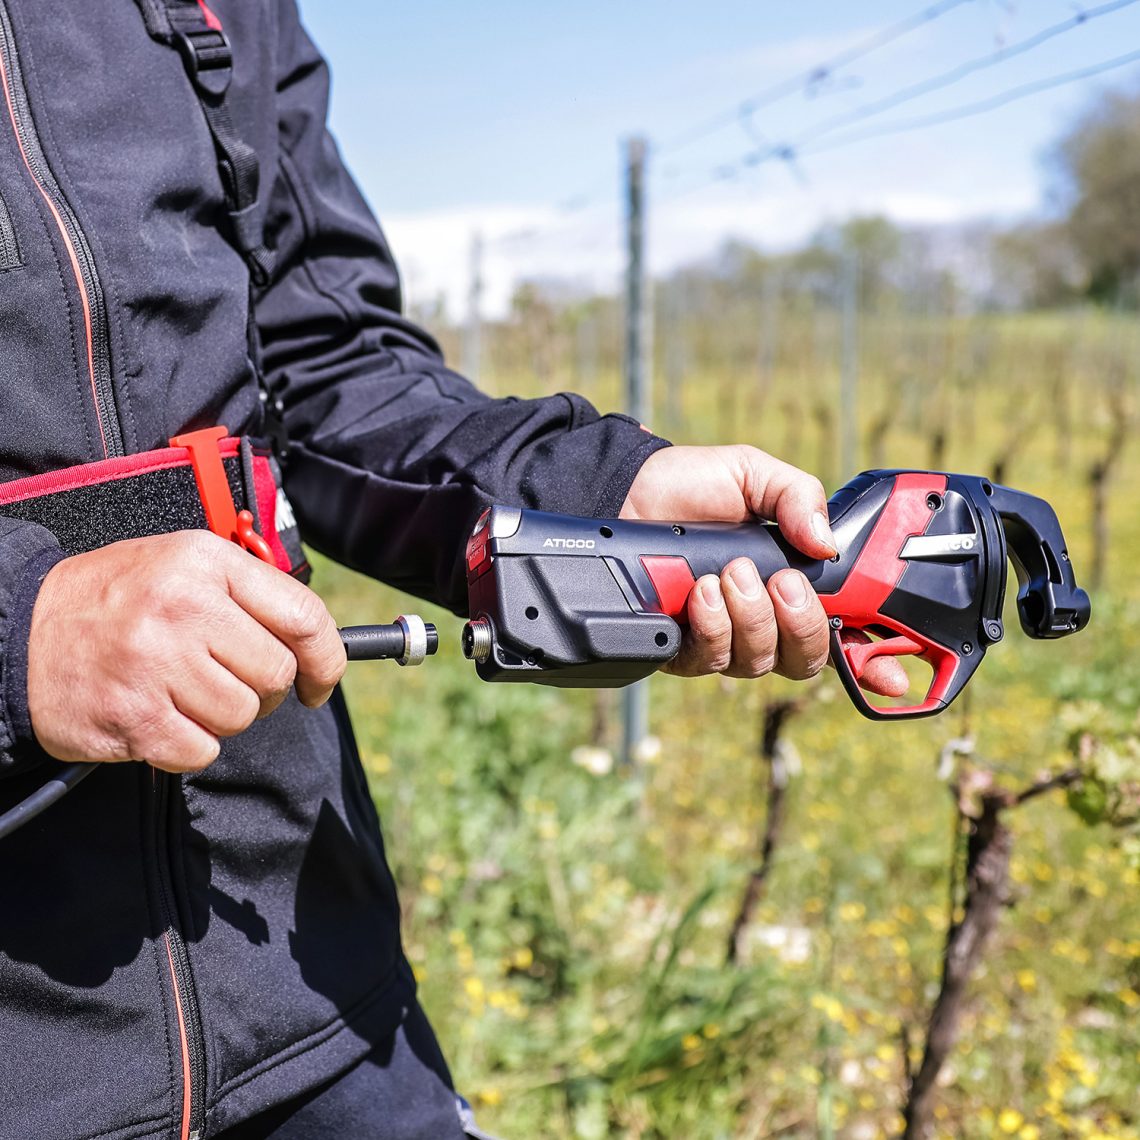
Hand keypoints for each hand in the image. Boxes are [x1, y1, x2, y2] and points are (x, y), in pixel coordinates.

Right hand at [27, 531, 346, 772]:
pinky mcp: (135, 717)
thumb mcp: (184, 566)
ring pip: (243, 715)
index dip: (327, 658)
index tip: (320, 681)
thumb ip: (250, 595)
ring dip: (221, 716)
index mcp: (207, 563)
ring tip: (182, 693)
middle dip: (263, 689)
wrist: (22, 632)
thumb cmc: (116, 601)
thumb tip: (317, 646)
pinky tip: (159, 717)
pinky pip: (202, 751)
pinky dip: (188, 745)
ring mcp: (158, 663)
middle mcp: (185, 607)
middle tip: (225, 680)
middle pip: (276, 673)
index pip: (304, 616)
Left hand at [622, 445, 906, 694]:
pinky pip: (710, 661)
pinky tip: (700, 594)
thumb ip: (797, 498)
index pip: (847, 633)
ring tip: (727, 573)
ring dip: (751, 618)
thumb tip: (826, 545)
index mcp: (795, 584)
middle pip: (807, 660)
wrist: (625, 492)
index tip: (895, 674)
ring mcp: (723, 639)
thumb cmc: (691, 487)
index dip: (876, 661)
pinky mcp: (680, 648)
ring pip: (759, 663)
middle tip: (778, 581)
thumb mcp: (753, 475)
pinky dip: (713, 627)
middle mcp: (764, 620)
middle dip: (802, 625)